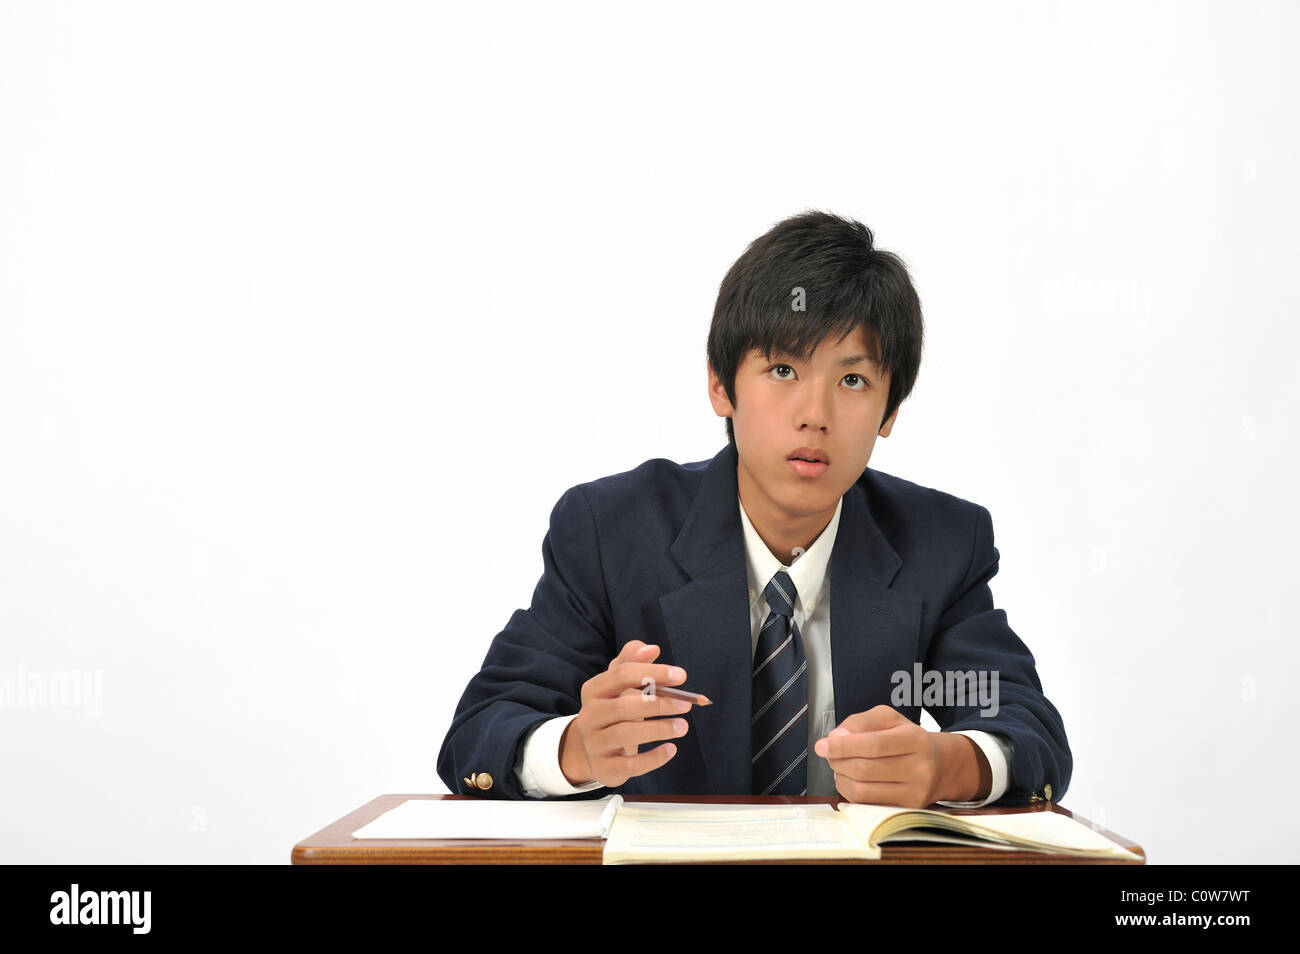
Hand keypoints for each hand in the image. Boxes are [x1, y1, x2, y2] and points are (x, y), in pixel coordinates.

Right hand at [558, 640, 695, 787]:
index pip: (622, 675)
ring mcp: (594, 742)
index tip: (681, 675)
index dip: (652, 673)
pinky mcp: (603, 768)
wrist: (587, 750)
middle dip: (658, 703)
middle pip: (624, 706)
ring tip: (683, 726)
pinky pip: (629, 765)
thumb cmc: (611, 709)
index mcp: (594, 689)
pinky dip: (652, 758)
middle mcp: (590, 715)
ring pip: (626, 734)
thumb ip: (632, 661)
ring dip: (658, 729)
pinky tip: (671, 750)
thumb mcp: (617, 683)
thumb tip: (651, 649)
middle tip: (686, 703)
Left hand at [813, 705, 977, 806]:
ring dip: (840, 776)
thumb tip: (836, 737)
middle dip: (838, 760)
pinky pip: (866, 803)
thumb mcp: (888, 719)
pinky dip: (849, 790)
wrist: (939, 765)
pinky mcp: (906, 808)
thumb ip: (860, 722)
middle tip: (829, 753)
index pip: (873, 744)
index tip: (823, 745)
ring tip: (839, 765)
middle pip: (864, 769)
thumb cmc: (908, 739)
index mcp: (915, 739)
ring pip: (862, 789)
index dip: (843, 746)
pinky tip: (849, 779)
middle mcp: (919, 767)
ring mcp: (914, 791)